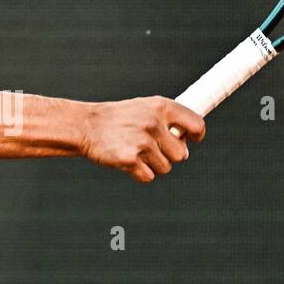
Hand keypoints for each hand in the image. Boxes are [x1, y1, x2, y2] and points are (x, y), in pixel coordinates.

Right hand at [80, 97, 204, 182]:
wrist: (86, 126)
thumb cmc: (118, 119)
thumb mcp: (144, 108)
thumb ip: (167, 121)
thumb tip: (187, 145)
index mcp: (160, 106)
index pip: (196, 124)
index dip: (197, 135)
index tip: (193, 140)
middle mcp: (153, 123)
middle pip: (181, 154)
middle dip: (168, 156)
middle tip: (151, 148)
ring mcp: (142, 142)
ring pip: (165, 167)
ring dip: (153, 165)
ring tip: (135, 151)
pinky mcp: (129, 160)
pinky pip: (148, 176)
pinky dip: (139, 173)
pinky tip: (127, 160)